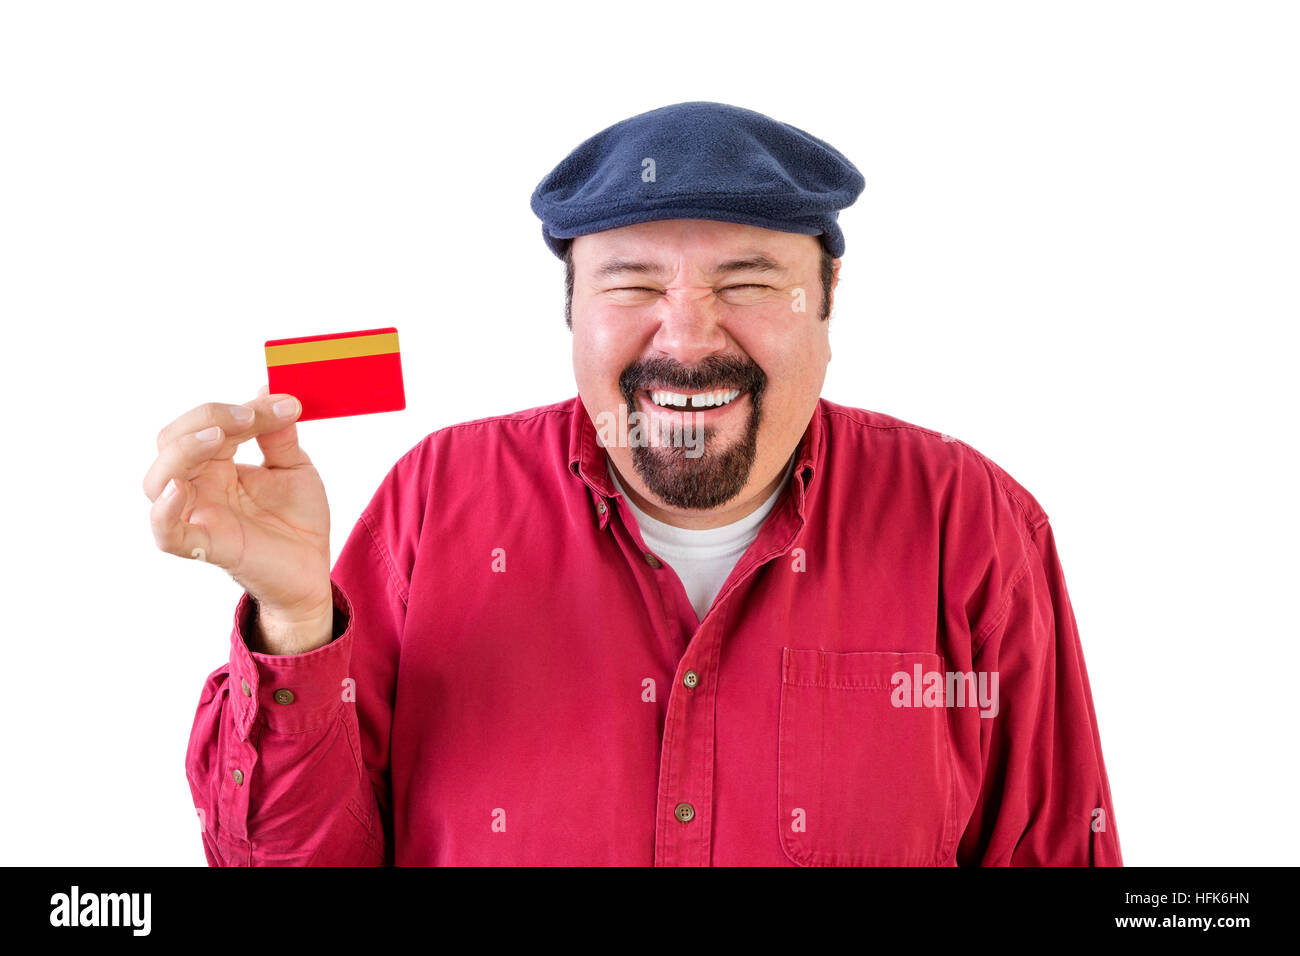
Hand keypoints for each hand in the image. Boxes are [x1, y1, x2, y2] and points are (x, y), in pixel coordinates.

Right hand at [143, 384, 332, 630]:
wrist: (313, 568)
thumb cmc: (297, 520)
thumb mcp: (294, 467)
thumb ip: (279, 433)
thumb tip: (269, 388)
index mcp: (216, 463)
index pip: (206, 424)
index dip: (235, 409)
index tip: (285, 405)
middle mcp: (198, 486)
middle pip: (171, 442)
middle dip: (206, 419)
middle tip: (247, 415)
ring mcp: (197, 515)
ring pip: (157, 480)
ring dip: (181, 452)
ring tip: (215, 439)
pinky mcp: (204, 545)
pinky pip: (166, 532)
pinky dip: (163, 510)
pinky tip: (179, 489)